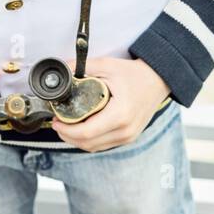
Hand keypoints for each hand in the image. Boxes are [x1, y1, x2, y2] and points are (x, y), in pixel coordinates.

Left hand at [49, 55, 170, 151]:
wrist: (157, 80)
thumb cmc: (134, 74)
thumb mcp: (107, 66)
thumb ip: (82, 68)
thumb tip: (61, 71)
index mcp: (119, 115)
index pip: (86, 133)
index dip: (66, 130)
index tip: (56, 120)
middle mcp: (125, 130)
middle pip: (87, 144)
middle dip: (68, 135)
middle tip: (58, 122)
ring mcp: (128, 137)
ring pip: (94, 147)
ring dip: (77, 140)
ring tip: (67, 126)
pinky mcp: (128, 138)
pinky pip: (102, 145)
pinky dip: (89, 140)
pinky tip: (81, 129)